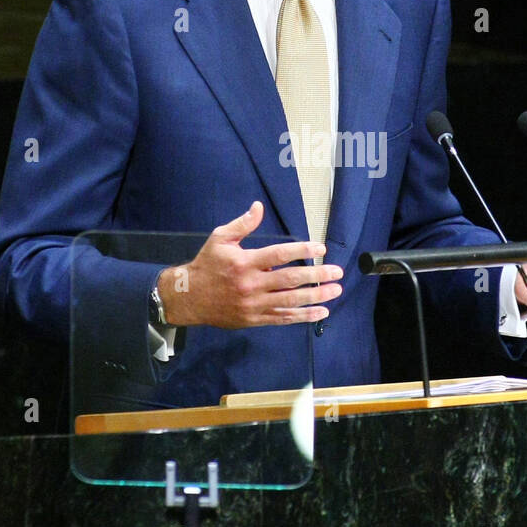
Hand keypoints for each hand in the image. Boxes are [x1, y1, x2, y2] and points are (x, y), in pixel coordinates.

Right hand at [157, 201, 342, 327]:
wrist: (189, 298)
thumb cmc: (207, 265)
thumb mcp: (219, 239)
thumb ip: (242, 224)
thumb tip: (258, 206)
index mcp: (245, 262)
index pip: (279, 255)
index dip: (302, 250)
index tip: (320, 248)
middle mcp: (252, 284)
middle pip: (290, 279)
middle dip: (317, 275)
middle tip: (337, 272)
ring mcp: (254, 304)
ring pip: (290, 301)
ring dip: (316, 296)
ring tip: (335, 291)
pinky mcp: (255, 319)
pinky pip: (283, 318)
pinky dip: (303, 316)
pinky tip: (320, 312)